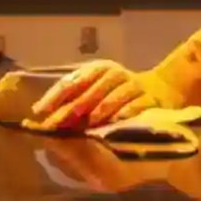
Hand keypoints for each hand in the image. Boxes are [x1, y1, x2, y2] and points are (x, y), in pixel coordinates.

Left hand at [29, 60, 159, 131]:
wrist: (161, 88)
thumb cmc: (119, 91)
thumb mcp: (96, 87)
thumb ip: (73, 97)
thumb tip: (40, 112)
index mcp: (97, 68)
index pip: (72, 81)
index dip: (54, 97)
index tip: (39, 113)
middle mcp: (114, 73)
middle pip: (87, 94)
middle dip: (69, 113)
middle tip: (54, 128)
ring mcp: (132, 85)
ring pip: (109, 101)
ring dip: (94, 117)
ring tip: (81, 131)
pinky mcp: (149, 99)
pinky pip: (132, 110)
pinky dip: (120, 119)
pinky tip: (111, 130)